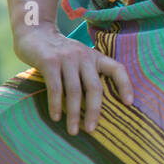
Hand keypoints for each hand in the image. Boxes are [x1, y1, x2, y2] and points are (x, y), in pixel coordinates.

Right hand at [12, 23, 132, 134]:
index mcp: (96, 56)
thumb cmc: (60, 52)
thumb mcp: (79, 58)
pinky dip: (56, 104)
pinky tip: (56, 117)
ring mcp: (67, 58)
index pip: (117, 69)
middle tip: (91, 129)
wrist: (34, 33)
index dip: (125, 85)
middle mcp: (84, 56)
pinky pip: (55, 87)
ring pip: (74, 91)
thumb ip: (88, 73)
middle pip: (94, 87)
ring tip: (73, 130)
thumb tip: (95, 104)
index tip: (129, 103)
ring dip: (74, 113)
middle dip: (94, 111)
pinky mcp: (49, 61)